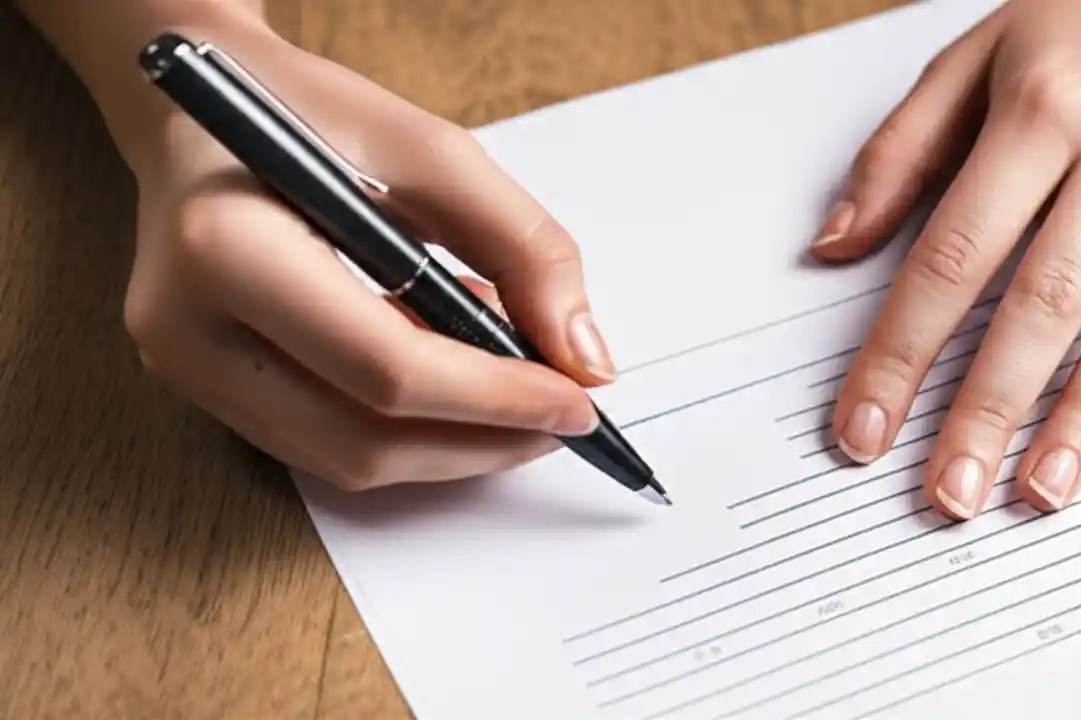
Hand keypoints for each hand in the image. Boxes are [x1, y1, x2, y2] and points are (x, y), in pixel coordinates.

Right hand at [123, 28, 614, 488]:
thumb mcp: (431, 150)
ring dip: (451, 448)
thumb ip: (521, 247)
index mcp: (227, 248)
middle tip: (561, 417)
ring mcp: (185, 370)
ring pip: (344, 462)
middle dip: (482, 441)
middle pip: (363, 441)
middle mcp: (185, 329)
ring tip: (517, 400)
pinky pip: (322, 446)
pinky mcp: (204, 388)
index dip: (496, 399)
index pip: (386, 368)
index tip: (578, 400)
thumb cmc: (309, 115)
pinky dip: (407, 434)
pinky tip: (457, 392)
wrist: (198, 115)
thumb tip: (582, 356)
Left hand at [813, 0, 1080, 518]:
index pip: (950, 258)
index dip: (902, 353)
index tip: (865, 428)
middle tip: (949, 494)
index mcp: (1039, 113)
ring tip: (1041, 492)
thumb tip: (835, 246)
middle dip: (989, 410)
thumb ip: (903, 150)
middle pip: (1043, 304)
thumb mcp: (981, 51)